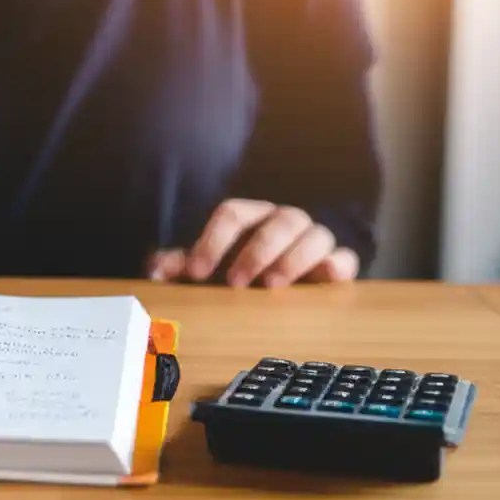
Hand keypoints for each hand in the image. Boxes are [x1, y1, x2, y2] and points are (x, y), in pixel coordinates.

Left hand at [147, 199, 358, 286]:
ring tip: (272, 286)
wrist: (283, 281)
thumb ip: (183, 265)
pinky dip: (336, 266)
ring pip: (313, 235)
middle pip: (278, 221)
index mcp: (251, 217)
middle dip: (256, 250)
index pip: (233, 213)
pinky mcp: (337, 264)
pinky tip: (322, 279)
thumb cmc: (240, 269)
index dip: (213, 240)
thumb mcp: (211, 267)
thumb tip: (154, 271)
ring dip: (292, 259)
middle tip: (236, 282)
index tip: (198, 272)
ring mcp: (314, 239)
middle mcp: (285, 221)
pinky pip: (344, 259)